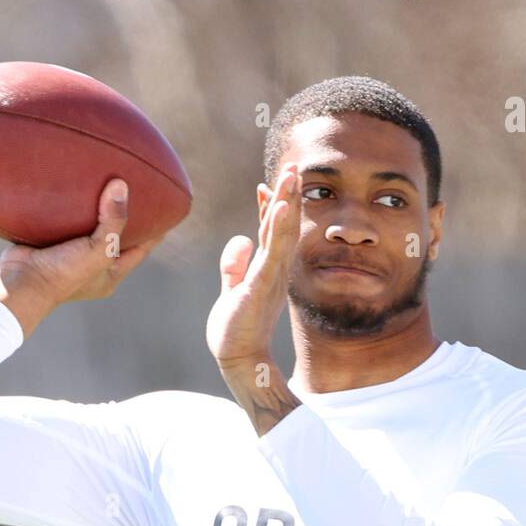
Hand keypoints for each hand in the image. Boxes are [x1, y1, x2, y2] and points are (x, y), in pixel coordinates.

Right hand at [0, 178, 160, 336]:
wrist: (19, 285)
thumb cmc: (63, 274)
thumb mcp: (97, 250)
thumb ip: (113, 221)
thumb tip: (122, 185)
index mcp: (110, 274)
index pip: (141, 249)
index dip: (155, 230)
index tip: (166, 209)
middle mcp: (92, 266)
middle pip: (116, 237)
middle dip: (126, 217)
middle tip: (136, 188)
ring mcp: (70, 256)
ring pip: (89, 228)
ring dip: (96, 208)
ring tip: (104, 181)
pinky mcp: (49, 244)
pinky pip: (64, 222)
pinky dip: (69, 207)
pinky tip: (70, 186)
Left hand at [205, 162, 299, 374]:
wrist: (239, 359)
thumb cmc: (236, 330)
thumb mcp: (232, 290)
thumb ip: (234, 266)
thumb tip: (241, 240)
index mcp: (268, 270)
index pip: (271, 231)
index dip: (270, 206)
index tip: (268, 183)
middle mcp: (275, 271)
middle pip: (284, 226)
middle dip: (289, 195)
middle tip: (293, 166)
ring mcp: (271, 277)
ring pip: (283, 234)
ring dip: (288, 203)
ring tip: (292, 176)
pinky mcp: (262, 287)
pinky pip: (273, 253)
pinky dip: (278, 229)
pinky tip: (281, 208)